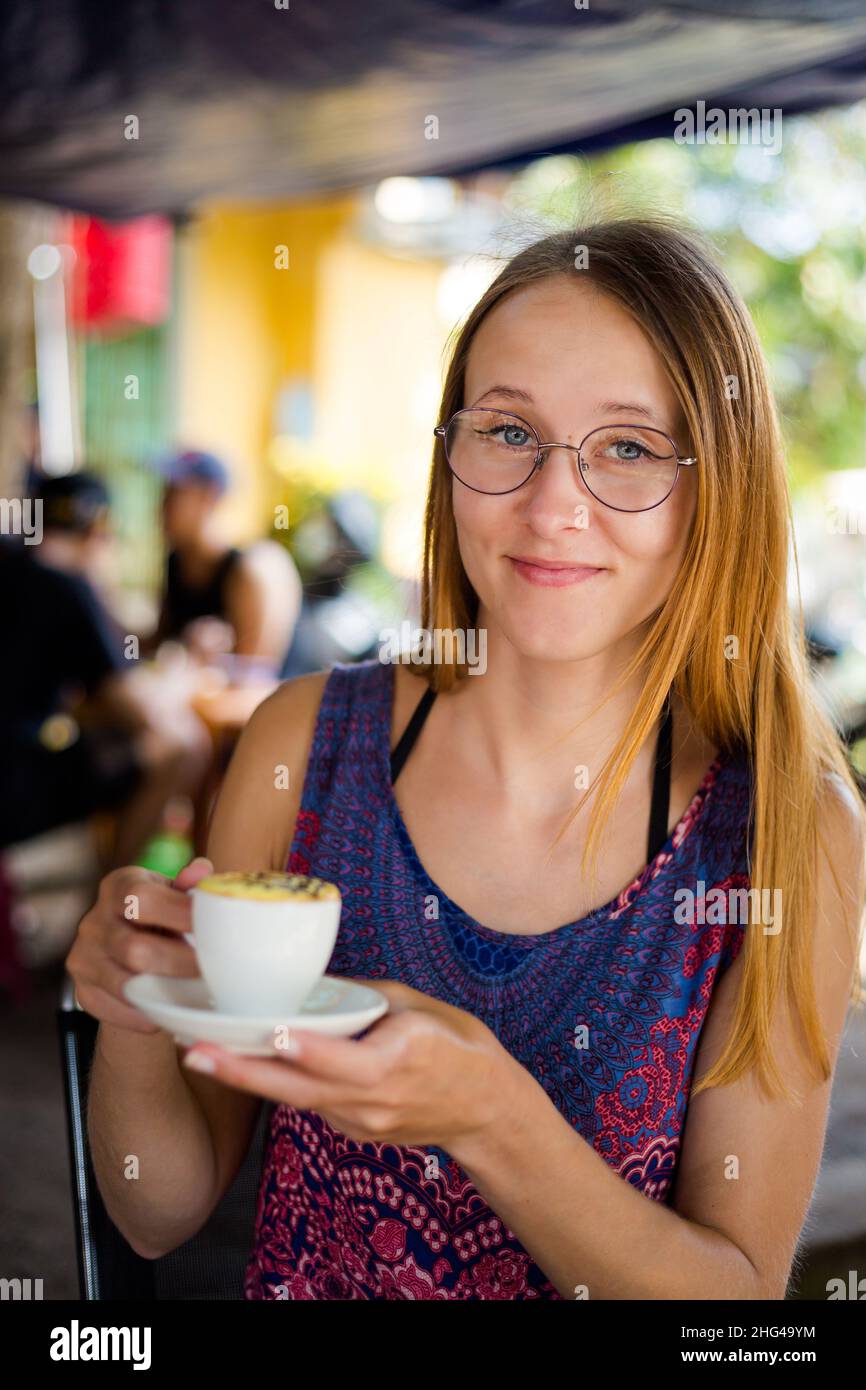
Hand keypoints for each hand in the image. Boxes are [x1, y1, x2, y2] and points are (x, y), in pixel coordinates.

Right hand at [65, 857, 210, 1032]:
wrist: (127, 948)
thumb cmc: (160, 915)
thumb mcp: (172, 893)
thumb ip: (187, 886)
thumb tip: (202, 871)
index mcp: (118, 887)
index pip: (140, 898)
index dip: (179, 914)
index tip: (214, 929)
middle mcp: (94, 922)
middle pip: (134, 949)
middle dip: (180, 963)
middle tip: (213, 972)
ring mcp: (84, 958)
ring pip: (126, 985)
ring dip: (167, 992)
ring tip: (198, 994)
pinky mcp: (84, 991)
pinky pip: (119, 1010)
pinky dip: (149, 1014)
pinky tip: (173, 1008)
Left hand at [182, 980, 521, 1152]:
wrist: (487, 1110)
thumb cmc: (458, 1048)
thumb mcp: (420, 1007)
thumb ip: (367, 998)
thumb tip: (317, 983)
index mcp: (399, 1062)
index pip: (346, 1062)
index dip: (308, 1050)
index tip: (274, 1034)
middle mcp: (374, 1100)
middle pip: (301, 1090)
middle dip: (245, 1073)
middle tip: (196, 1052)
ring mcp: (362, 1123)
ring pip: (297, 1100)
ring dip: (249, 1079)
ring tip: (201, 1054)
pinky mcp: (354, 1131)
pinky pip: (310, 1104)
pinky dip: (278, 1084)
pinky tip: (242, 1065)